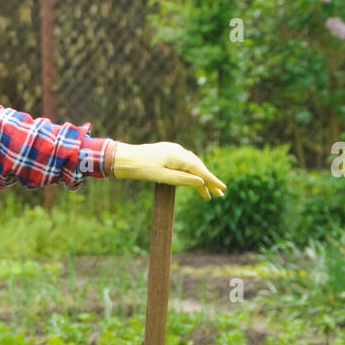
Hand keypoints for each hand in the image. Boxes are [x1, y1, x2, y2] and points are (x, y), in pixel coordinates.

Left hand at [112, 142, 226, 199]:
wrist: (122, 158)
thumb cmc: (140, 169)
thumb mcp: (162, 177)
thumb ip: (182, 179)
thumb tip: (200, 181)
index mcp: (178, 156)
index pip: (200, 170)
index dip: (212, 181)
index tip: (222, 190)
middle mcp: (178, 150)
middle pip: (198, 167)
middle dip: (208, 181)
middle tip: (218, 195)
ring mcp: (172, 150)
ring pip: (191, 164)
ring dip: (199, 177)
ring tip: (206, 191)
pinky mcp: (166, 152)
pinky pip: (184, 162)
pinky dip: (191, 171)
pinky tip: (193, 176)